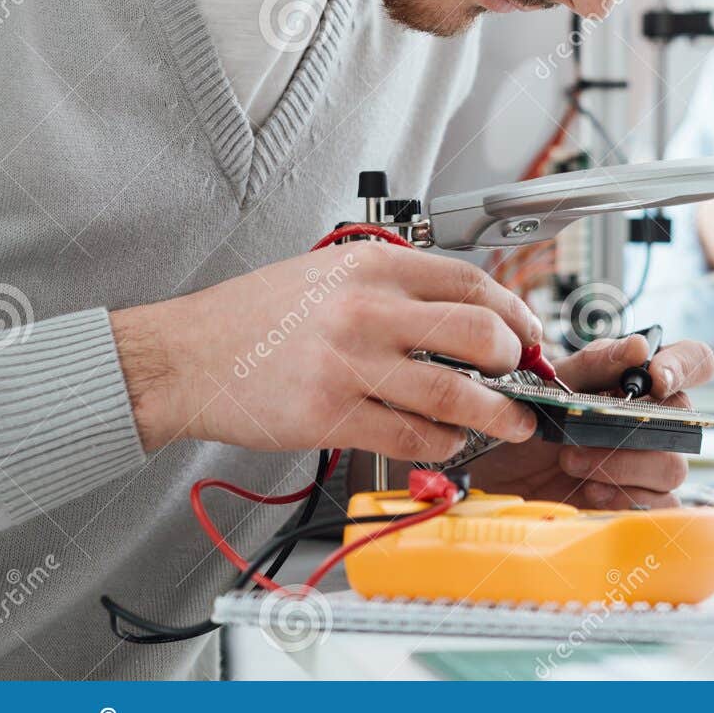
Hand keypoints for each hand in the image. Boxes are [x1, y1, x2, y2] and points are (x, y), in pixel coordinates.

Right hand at [110, 242, 543, 460]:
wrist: (182, 356)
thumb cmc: (254, 317)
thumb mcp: (331, 275)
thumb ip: (396, 287)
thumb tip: (467, 313)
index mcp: (373, 268)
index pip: (473, 282)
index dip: (516, 313)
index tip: (531, 334)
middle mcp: (367, 311)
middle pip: (480, 335)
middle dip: (516, 362)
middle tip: (522, 377)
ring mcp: (350, 364)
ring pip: (455, 394)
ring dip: (498, 414)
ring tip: (513, 421)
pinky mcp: (330, 415)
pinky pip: (411, 436)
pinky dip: (442, 444)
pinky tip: (445, 442)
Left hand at [465, 334, 713, 508]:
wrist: (495, 479)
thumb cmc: (527, 427)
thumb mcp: (552, 388)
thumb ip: (594, 365)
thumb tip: (639, 347)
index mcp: (639, 382)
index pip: (693, 361)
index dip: (684, 365)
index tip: (656, 379)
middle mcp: (654, 420)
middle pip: (687, 420)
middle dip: (632, 430)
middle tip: (581, 436)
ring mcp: (651, 464)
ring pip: (674, 467)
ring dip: (621, 465)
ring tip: (571, 462)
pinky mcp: (641, 503)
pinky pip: (662, 506)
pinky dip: (624, 497)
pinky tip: (590, 491)